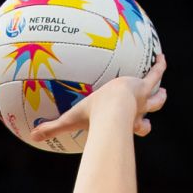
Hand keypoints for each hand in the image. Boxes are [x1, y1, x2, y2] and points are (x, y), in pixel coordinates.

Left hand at [31, 52, 167, 144]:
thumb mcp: (71, 121)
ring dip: (159, 93)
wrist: (113, 109)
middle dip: (152, 108)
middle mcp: (137, 113)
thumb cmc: (94, 117)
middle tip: (155, 102)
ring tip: (160, 84)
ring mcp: (143, 98)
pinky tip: (160, 55)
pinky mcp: (145, 84)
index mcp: (126, 123)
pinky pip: (156, 73)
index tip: (140, 125)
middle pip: (150, 112)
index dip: (139, 127)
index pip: (135, 127)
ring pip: (157, 98)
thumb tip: (32, 137)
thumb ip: (53, 127)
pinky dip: (159, 65)